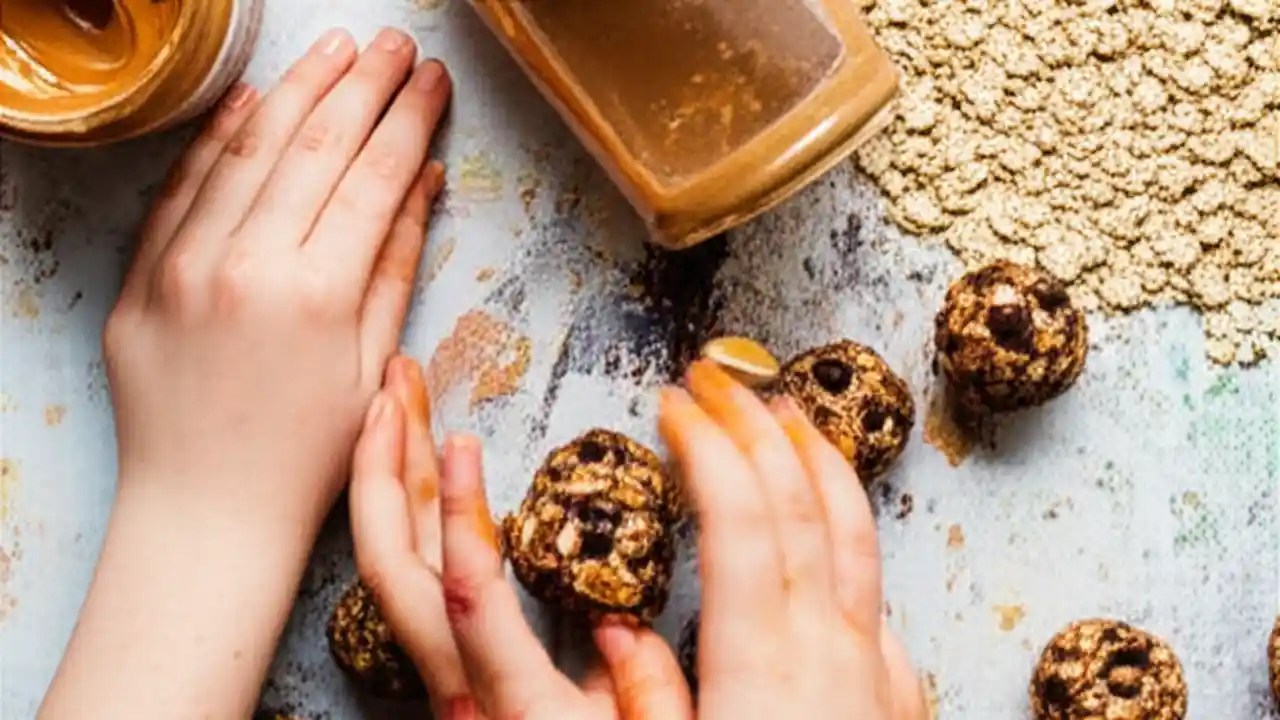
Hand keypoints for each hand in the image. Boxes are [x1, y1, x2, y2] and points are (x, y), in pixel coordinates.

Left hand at [106, 27, 448, 524]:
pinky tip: (254, 97)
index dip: (410, 119)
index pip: (374, 176)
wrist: (206, 512)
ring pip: (246, 149)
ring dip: (297, 89)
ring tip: (337, 48)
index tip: (434, 81)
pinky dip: (218, 136)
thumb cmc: (307, 455)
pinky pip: (180, 186)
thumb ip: (397, 264)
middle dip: (364, 84)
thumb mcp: (372, 364)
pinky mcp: (140, 276)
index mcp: (317, 294)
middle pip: (315, 145)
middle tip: (398, 45)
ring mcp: (182, 265)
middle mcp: (245, 265)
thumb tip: (424, 180)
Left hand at [351, 357, 693, 719]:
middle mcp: (456, 684)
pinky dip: (407, 513)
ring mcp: (440, 672)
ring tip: (394, 402)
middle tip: (397, 384)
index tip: (459, 443)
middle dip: (387, 466)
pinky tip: (413, 471)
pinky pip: (409, 578)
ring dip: (388, 479)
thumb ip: (646, 699)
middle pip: (394, 568)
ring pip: (390, 568)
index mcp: (508, 704)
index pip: (467, 598)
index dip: (457, 518)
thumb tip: (626, 629)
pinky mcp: (443, 665)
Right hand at [658, 360, 925, 719]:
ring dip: (817, 459)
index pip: (736, 517)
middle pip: (796, 502)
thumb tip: (615, 632)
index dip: (705, 445)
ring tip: (791, 412)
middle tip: (719, 378)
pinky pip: (878, 592)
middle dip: (754, 424)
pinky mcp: (897, 696)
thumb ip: (646, 700)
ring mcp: (871, 665)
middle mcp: (824, 646)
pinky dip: (853, 536)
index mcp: (758, 661)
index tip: (675, 401)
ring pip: (853, 532)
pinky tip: (840, 531)